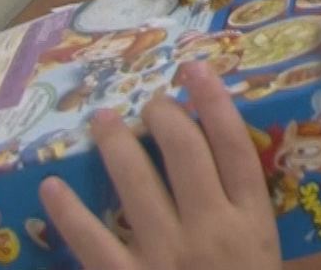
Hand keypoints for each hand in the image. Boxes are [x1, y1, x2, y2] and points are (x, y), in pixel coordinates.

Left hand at [39, 63, 281, 269]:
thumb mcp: (267, 264)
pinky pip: (94, 242)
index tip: (196, 70)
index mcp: (253, 227)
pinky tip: (54, 186)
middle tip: (150, 98)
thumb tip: (230, 178)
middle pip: (187, 154)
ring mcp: (166, 257)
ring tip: (103, 119)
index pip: (235, 149)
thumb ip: (251, 227)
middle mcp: (211, 232)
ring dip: (117, 144)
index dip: (215, 103)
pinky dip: (70, 213)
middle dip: (165, 115)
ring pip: (137, 184)